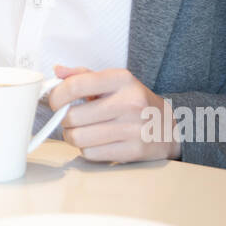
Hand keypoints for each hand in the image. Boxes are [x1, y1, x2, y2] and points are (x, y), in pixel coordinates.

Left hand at [48, 64, 181, 163]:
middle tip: (71, 119)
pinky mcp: (134, 150)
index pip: (76, 85)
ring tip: (82, 131)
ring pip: (79, 138)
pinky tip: (96, 142)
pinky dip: (87, 150)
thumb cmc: (134, 102)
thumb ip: (84, 75)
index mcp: (121, 79)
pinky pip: (91, 153)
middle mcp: (129, 102)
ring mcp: (133, 128)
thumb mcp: (114, 82)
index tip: (55, 101)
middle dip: (65, 120)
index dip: (57, 96)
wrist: (169, 127)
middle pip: (73, 116)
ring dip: (73, 136)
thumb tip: (57, 71)